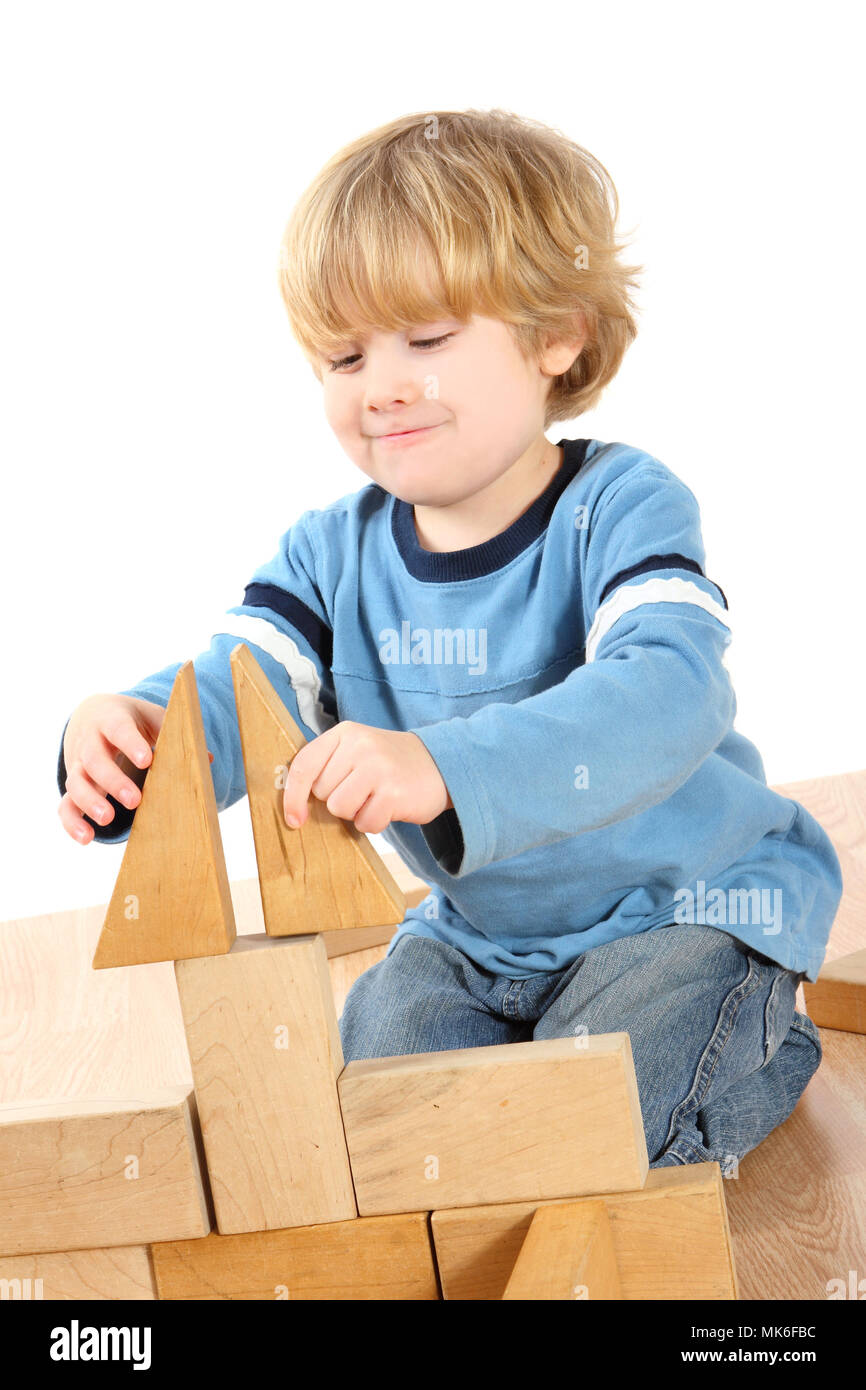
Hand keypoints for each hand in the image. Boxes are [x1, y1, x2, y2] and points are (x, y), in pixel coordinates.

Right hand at [59, 692, 213, 844]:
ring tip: (107, 819)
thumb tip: (207, 759)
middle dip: (113, 780)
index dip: (131, 743)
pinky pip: (66, 805)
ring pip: (76, 783)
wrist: (93, 717)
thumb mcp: (152, 718)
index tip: (146, 760)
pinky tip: (87, 839)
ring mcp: (78, 765)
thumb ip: (175, 735)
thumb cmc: (131, 721)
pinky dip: (72, 823)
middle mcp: (90, 741)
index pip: (119, 728)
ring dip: (90, 802)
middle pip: (94, 759)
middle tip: (134, 800)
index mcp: (112, 719)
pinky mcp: (73, 787)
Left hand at [282, 721, 452, 834]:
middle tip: (362, 790)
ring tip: (375, 799)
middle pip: (321, 792)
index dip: (292, 797)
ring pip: (339, 809)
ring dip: (355, 813)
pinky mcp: (394, 793)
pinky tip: (389, 807)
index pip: (304, 765)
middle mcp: (360, 746)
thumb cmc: (389, 764)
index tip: (294, 819)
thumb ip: (327, 766)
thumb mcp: (357, 751)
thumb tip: (293, 804)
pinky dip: (375, 823)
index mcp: (345, 733)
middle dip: (338, 800)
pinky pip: (365, 823)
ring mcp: (378, 768)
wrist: (441, 765)